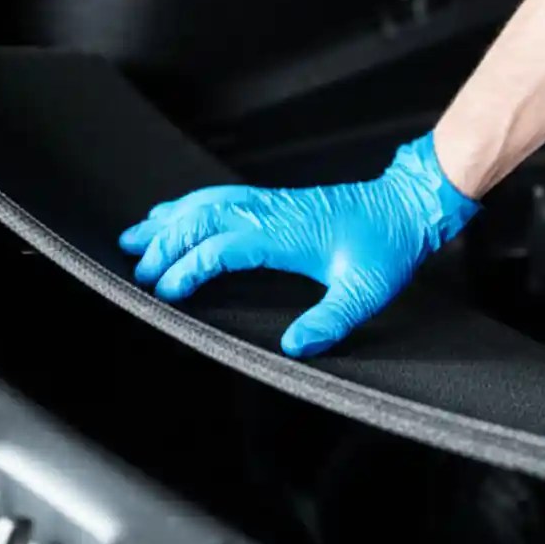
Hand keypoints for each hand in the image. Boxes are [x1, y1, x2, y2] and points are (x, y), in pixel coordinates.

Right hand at [118, 132, 477, 357]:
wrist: (407, 206)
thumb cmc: (388, 246)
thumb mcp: (366, 291)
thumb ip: (330, 320)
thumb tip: (293, 346)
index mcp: (286, 234)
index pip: (221, 247)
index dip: (190, 267)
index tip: (166, 290)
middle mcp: (273, 212)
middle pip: (203, 219)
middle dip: (165, 243)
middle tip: (137, 269)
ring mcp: (274, 203)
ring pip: (209, 203)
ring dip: (171, 218)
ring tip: (137, 234)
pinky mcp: (279, 202)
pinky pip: (224, 197)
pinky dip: (192, 205)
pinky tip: (180, 212)